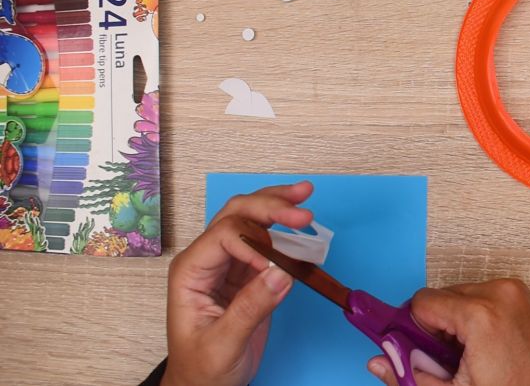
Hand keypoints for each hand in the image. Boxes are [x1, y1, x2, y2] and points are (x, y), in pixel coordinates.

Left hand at [162, 182, 314, 385]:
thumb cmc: (202, 369)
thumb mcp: (223, 344)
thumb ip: (251, 308)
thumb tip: (282, 273)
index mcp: (191, 272)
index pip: (224, 235)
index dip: (255, 243)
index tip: (277, 267)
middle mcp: (207, 260)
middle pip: (238, 215)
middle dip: (270, 207)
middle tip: (303, 209)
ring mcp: (228, 264)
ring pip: (251, 221)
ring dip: (278, 207)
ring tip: (304, 196)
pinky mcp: (248, 273)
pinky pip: (267, 243)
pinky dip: (286, 232)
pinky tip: (303, 226)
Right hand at [367, 278, 529, 385]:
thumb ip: (411, 377)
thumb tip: (379, 362)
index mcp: (480, 315)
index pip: (421, 303)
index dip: (412, 330)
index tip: (415, 351)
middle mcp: (498, 293)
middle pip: (440, 297)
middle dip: (435, 329)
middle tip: (447, 362)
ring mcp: (514, 290)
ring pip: (460, 295)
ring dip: (455, 323)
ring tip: (470, 357)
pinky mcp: (522, 293)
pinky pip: (483, 296)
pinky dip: (476, 317)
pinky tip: (486, 347)